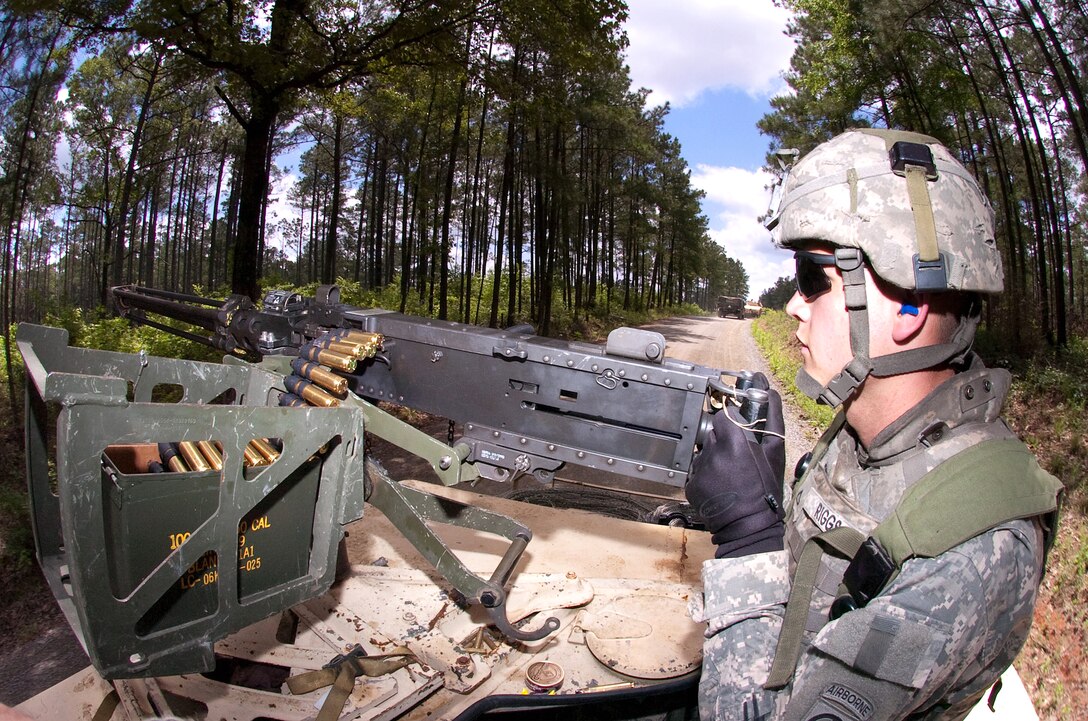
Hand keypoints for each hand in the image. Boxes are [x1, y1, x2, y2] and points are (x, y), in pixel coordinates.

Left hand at [686, 375, 785, 557]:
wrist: (748, 526)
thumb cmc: (765, 491)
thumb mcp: (775, 454)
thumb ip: (772, 419)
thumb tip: (771, 392)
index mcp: (734, 441)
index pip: (725, 416)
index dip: (733, 424)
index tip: (740, 433)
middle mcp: (712, 451)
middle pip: (712, 432)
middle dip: (724, 440)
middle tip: (737, 457)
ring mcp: (698, 468)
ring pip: (703, 450)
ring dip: (714, 456)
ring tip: (729, 473)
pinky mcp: (689, 483)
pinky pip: (695, 469)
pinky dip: (705, 473)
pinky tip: (719, 484)